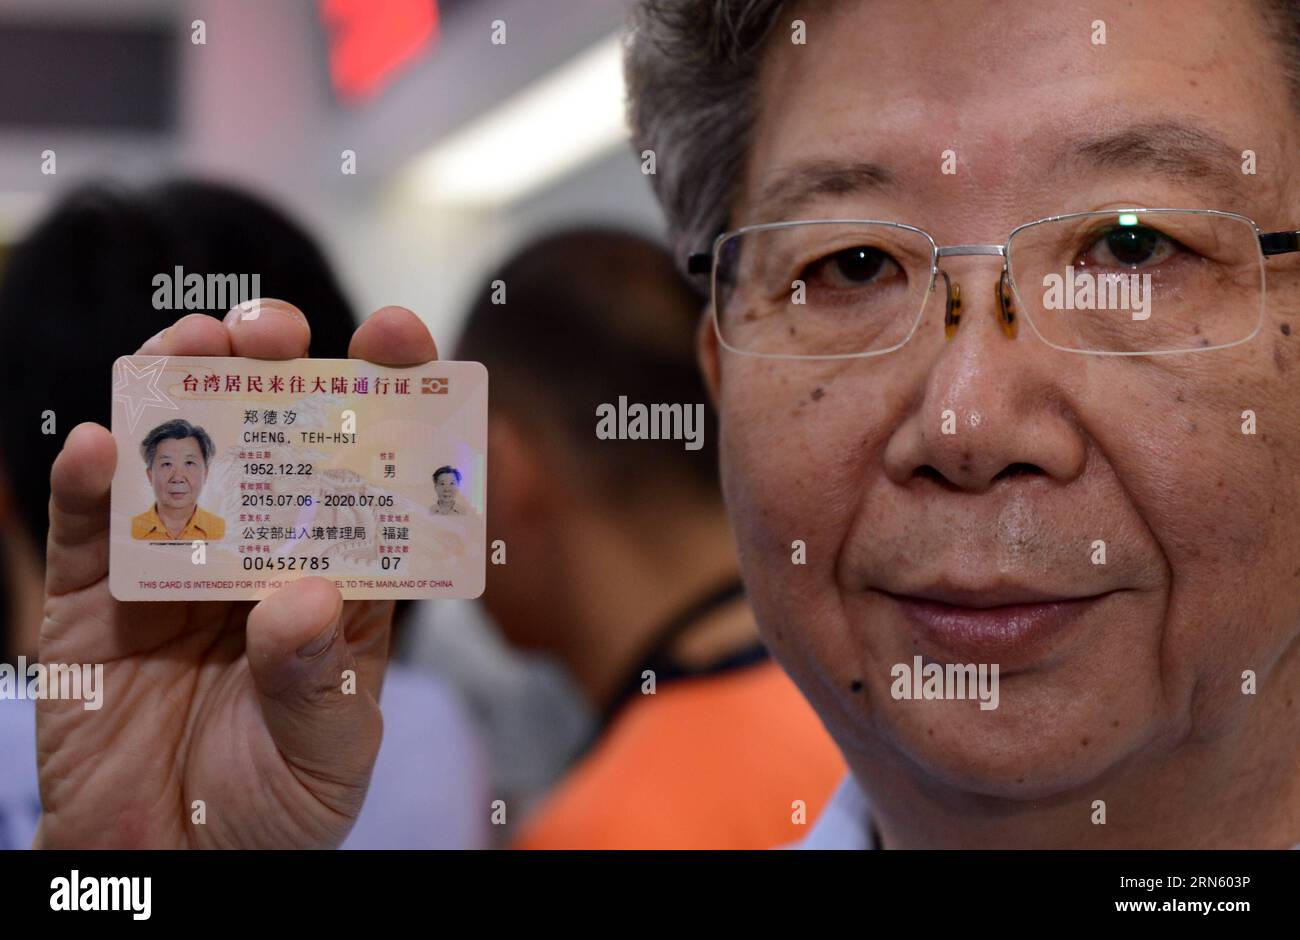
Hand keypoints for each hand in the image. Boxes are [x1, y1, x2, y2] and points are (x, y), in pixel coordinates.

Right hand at [34, 301, 438, 847]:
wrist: (171, 868)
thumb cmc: (275, 809)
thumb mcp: (326, 755)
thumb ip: (317, 679)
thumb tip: (304, 596)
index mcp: (340, 576)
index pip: (371, 471)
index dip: (386, 396)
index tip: (398, 338)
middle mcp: (261, 551)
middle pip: (269, 433)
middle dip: (273, 366)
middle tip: (273, 334)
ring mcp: (176, 563)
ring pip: (176, 449)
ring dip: (179, 387)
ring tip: (191, 351)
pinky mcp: (94, 593)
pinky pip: (88, 523)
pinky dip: (89, 480)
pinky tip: (99, 447)